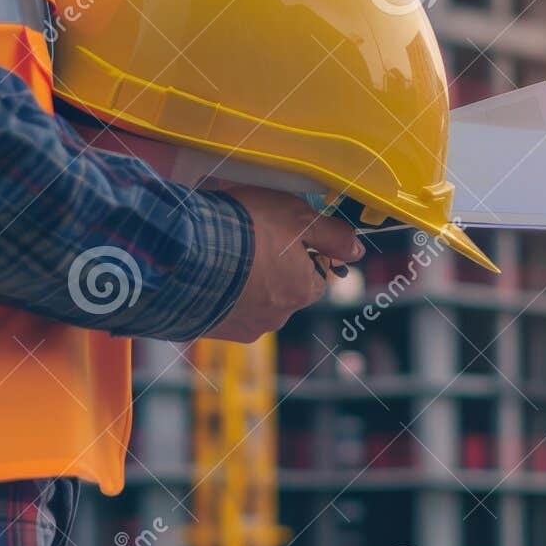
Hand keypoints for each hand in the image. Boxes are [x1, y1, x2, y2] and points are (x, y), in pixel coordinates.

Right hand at [205, 186, 364, 342]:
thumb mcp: (298, 217)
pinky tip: (203, 271)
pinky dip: (216, 293)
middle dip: (269, 268)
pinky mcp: (210, 328)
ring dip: (240, 282)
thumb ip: (332, 234)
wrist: (187, 253)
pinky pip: (220, 308)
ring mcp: (241, 326)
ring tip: (220, 254)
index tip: (280, 234)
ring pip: (250, 301)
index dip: (300, 250)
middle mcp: (277, 317)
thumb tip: (357, 249)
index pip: (315, 274)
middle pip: (283, 289)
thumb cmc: (247, 229)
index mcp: (303, 291)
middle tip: (247, 239)